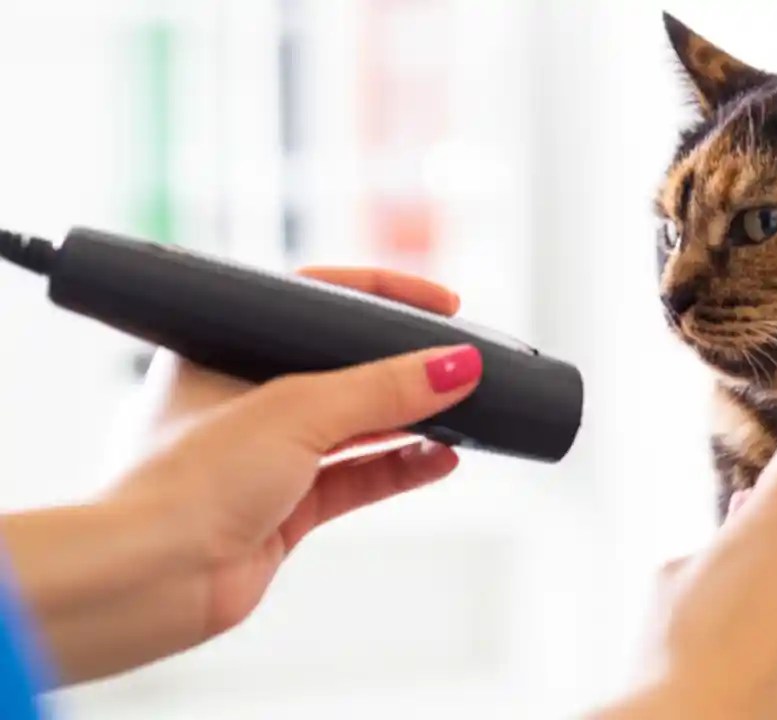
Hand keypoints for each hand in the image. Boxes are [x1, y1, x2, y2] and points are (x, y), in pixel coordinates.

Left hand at [0, 269, 480, 684]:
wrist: (146, 579)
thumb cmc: (184, 481)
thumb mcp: (297, 409)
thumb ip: (383, 387)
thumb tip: (456, 366)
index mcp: (224, 349)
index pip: (315, 301)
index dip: (381, 296)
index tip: (438, 303)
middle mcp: (243, 398)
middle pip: (343, 367)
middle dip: (404, 367)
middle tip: (460, 361)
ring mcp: (266, 456)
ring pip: (356, 427)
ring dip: (410, 421)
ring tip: (464, 412)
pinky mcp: (285, 508)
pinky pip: (358, 478)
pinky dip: (401, 468)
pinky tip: (440, 459)